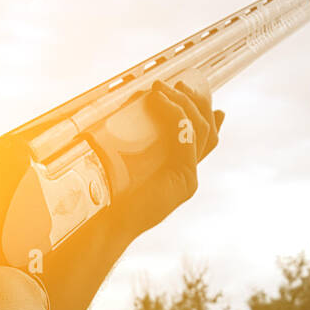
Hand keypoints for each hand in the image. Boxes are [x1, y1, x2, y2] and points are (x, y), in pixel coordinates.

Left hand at [43, 79, 223, 309]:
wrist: (101, 226)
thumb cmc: (102, 198)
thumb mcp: (116, 164)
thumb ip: (123, 145)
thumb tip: (113, 119)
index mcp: (174, 175)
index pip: (202, 142)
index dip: (207, 117)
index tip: (201, 94)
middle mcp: (186, 177)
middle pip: (206, 132)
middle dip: (196, 103)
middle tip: (179, 84)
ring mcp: (186, 179)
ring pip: (200, 131)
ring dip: (182, 103)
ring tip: (162, 89)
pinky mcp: (181, 180)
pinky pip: (186, 139)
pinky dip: (175, 115)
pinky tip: (158, 100)